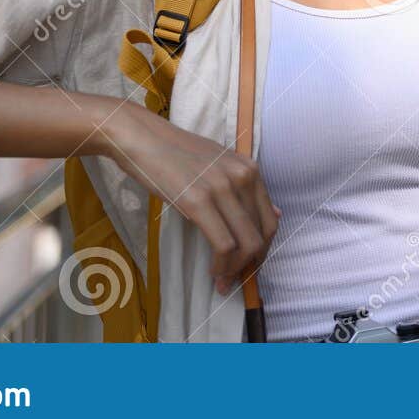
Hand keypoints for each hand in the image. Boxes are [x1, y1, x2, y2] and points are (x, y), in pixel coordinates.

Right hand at [100, 101, 278, 295]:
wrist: (142, 138)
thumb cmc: (177, 154)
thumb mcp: (220, 165)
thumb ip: (245, 187)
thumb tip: (277, 213)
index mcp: (249, 169)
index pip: (271, 219)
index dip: (264, 249)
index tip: (250, 264)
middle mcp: (242, 177)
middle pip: (261, 234)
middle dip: (251, 264)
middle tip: (236, 279)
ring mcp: (222, 189)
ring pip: (245, 243)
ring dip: (235, 270)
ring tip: (223, 281)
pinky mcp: (198, 202)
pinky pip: (223, 245)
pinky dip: (221, 265)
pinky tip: (212, 271)